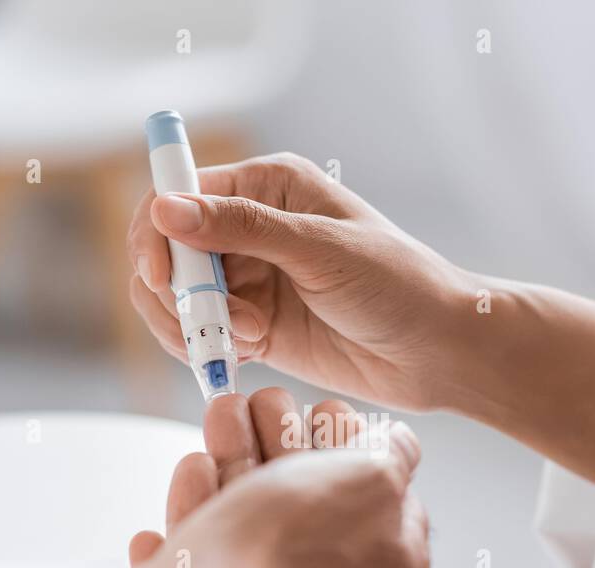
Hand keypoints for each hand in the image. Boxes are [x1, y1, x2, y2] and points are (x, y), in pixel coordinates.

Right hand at [81, 389, 430, 567]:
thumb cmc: (295, 554)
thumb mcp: (372, 480)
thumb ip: (390, 456)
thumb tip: (397, 444)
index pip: (382, 497)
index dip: (351, 445)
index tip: (323, 410)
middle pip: (309, 504)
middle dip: (281, 442)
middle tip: (260, 401)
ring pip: (252, 523)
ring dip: (234, 460)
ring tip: (221, 412)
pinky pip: (202, 559)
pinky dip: (193, 511)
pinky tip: (193, 472)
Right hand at [126, 153, 474, 412]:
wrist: (439, 351)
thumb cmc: (397, 285)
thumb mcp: (320, 249)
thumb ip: (243, 228)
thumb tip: (166, 208)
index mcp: (268, 186)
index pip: (178, 196)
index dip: (156, 236)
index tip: (161, 280)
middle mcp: (251, 227)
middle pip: (168, 252)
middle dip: (178, 293)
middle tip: (222, 327)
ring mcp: (251, 279)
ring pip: (177, 300)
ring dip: (194, 326)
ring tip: (248, 342)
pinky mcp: (255, 327)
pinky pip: (201, 336)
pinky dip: (209, 350)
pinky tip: (250, 355)